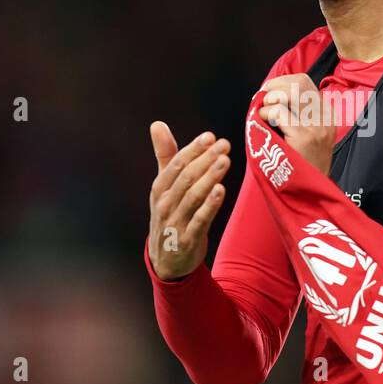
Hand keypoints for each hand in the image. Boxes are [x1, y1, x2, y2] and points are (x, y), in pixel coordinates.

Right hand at [147, 122, 231, 280]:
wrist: (166, 259)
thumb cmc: (169, 214)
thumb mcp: (164, 186)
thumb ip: (165, 155)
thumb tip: (157, 124)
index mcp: (159, 188)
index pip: (176, 164)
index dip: (193, 150)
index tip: (209, 136)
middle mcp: (164, 203)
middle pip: (186, 178)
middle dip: (205, 160)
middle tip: (224, 145)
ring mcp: (175, 222)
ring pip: (193, 196)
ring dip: (209, 177)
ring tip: (225, 161)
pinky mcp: (188, 239)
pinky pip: (199, 220)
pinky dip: (209, 205)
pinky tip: (221, 190)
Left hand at [257, 74, 336, 175]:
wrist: (310, 193)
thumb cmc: (301, 165)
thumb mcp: (306, 135)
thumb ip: (294, 114)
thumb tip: (269, 94)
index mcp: (326, 114)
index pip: (304, 82)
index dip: (281, 82)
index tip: (268, 92)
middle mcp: (325, 118)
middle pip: (298, 82)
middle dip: (274, 86)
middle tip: (262, 99)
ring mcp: (316, 127)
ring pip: (290, 92)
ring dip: (270, 99)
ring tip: (264, 113)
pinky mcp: (304, 137)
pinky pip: (278, 111)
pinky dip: (265, 113)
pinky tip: (263, 124)